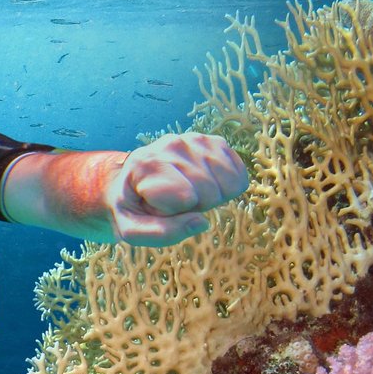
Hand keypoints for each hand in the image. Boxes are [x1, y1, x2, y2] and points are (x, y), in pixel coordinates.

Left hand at [107, 133, 248, 246]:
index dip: (175, 213)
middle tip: (172, 203)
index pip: (186, 198)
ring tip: (186, 194)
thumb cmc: (133, 209)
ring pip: (228, 185)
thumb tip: (201, 222)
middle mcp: (171, 144)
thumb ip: (161, 233)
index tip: (155, 207)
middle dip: (194, 207)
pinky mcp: (214, 142)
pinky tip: (206, 187)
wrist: (134, 183)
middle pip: (209, 192)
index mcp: (145, 163)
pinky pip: (239, 176)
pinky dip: (227, 189)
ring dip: (211, 199)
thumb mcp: (133, 231)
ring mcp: (195, 140)